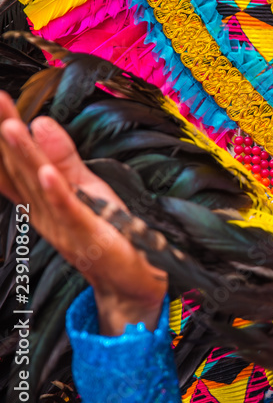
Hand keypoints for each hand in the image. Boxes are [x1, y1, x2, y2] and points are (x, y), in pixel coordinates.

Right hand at [0, 91, 167, 335]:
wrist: (130, 280)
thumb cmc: (109, 231)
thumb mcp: (85, 187)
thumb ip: (62, 157)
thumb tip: (39, 122)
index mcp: (41, 199)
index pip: (14, 164)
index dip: (0, 136)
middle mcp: (44, 212)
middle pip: (20, 169)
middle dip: (3, 136)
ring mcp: (64, 225)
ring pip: (39, 186)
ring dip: (24, 156)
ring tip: (8, 126)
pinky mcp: (89, 235)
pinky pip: (70, 211)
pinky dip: (57, 191)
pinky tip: (46, 171)